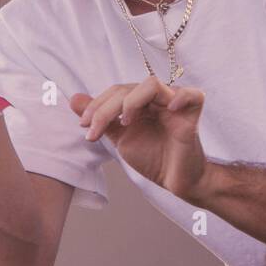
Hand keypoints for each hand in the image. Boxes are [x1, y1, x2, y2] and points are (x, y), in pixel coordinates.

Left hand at [70, 77, 207, 200]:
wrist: (175, 180)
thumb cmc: (153, 158)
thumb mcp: (120, 138)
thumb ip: (101, 119)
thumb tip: (73, 98)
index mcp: (140, 101)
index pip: (116, 91)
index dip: (97, 105)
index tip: (84, 125)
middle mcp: (157, 98)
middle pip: (128, 88)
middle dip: (105, 108)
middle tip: (93, 130)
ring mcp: (175, 104)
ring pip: (152, 85)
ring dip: (131, 101)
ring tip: (125, 123)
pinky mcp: (192, 114)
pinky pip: (192, 95)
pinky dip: (181, 96)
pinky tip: (170, 108)